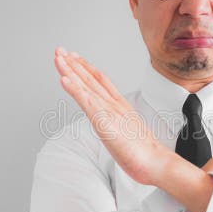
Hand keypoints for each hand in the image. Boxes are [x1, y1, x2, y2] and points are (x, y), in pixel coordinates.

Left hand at [54, 47, 170, 184]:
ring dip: (70, 70)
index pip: (100, 81)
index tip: (74, 58)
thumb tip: (115, 126)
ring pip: (86, 85)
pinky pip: (85, 101)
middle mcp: (113, 104)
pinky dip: (74, 88)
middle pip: (90, 79)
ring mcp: (108, 111)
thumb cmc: (143, 152)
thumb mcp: (129, 134)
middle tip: (60, 50)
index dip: (86, 68)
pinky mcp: (103, 120)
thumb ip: (122, 126)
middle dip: (74, 64)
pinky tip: (63, 78)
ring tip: (58, 57)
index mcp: (119, 106)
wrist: (154, 161)